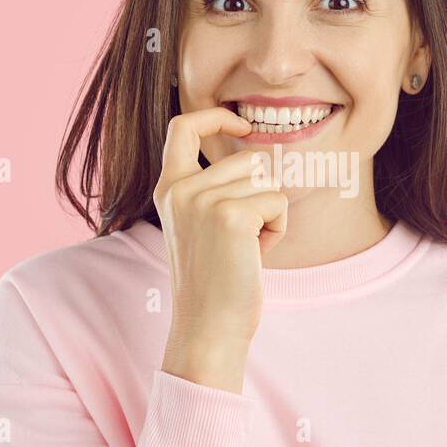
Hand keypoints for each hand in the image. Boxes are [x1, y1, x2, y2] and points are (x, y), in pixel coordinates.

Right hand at [152, 106, 288, 392]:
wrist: (208, 328)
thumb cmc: (214, 282)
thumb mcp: (201, 225)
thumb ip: (213, 189)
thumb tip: (257, 152)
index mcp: (168, 188)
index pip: (183, 125)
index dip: (216, 118)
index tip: (240, 127)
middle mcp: (180, 189)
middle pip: (248, 159)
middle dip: (260, 195)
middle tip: (242, 238)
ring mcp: (203, 200)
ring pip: (267, 180)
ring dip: (270, 213)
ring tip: (246, 248)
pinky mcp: (231, 215)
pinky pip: (278, 202)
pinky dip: (277, 230)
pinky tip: (255, 256)